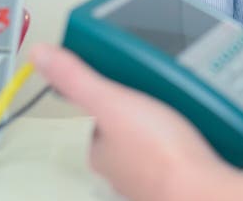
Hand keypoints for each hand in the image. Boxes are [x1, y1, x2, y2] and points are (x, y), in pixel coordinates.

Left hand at [29, 43, 235, 200]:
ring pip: (147, 145)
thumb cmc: (157, 151)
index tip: (114, 79)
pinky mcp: (178, 175)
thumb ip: (77, 79)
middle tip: (149, 89)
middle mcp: (121, 168)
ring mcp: (150, 175)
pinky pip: (173, 154)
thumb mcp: (111, 102)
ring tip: (173, 104)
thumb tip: (40, 55)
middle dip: (134, 112)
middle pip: (119, 133)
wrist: (201, 187)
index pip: (89, 120)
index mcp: (99, 152)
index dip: (101, 97)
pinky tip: (192, 131)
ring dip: (158, 127)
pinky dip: (179, 143)